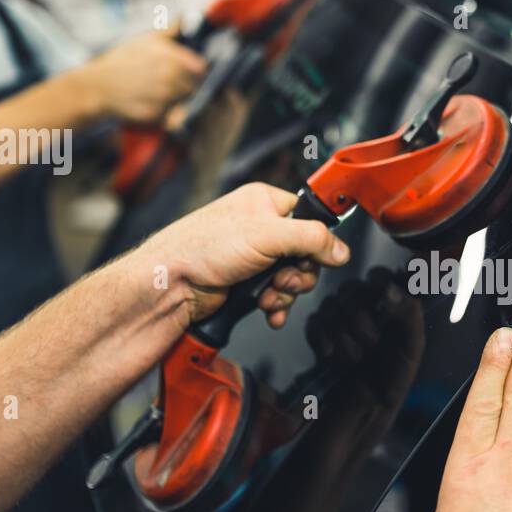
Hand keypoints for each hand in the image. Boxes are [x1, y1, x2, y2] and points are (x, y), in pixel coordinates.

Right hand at [79, 29, 206, 123]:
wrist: (98, 86)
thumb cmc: (121, 61)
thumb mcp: (145, 41)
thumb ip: (170, 31)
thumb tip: (185, 17)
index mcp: (171, 58)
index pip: (200, 68)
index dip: (195, 71)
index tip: (187, 72)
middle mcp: (170, 77)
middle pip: (193, 87)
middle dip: (183, 86)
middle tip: (164, 84)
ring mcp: (163, 97)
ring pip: (183, 102)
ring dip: (174, 99)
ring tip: (154, 92)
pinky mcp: (156, 115)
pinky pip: (170, 116)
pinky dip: (163, 113)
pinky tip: (147, 102)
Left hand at [143, 182, 349, 327]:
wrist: (171, 285)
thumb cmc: (200, 248)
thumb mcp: (267, 235)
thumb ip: (311, 239)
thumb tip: (341, 249)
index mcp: (264, 203)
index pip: (310, 217)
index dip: (316, 240)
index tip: (315, 256)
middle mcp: (260, 228)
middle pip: (306, 253)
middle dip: (298, 274)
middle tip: (283, 278)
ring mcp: (254, 256)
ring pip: (293, 277)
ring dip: (286, 292)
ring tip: (268, 294)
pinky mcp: (247, 281)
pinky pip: (277, 294)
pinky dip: (276, 305)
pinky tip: (267, 308)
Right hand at [304, 268, 424, 400]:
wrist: (369, 406)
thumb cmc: (394, 376)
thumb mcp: (412, 346)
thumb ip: (408, 314)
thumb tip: (391, 289)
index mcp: (388, 302)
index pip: (378, 275)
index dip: (378, 283)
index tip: (384, 301)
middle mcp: (363, 303)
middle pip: (350, 290)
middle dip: (360, 322)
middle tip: (372, 347)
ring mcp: (338, 316)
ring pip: (331, 306)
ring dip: (344, 338)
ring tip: (356, 359)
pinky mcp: (319, 331)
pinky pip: (314, 323)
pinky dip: (322, 341)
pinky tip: (331, 356)